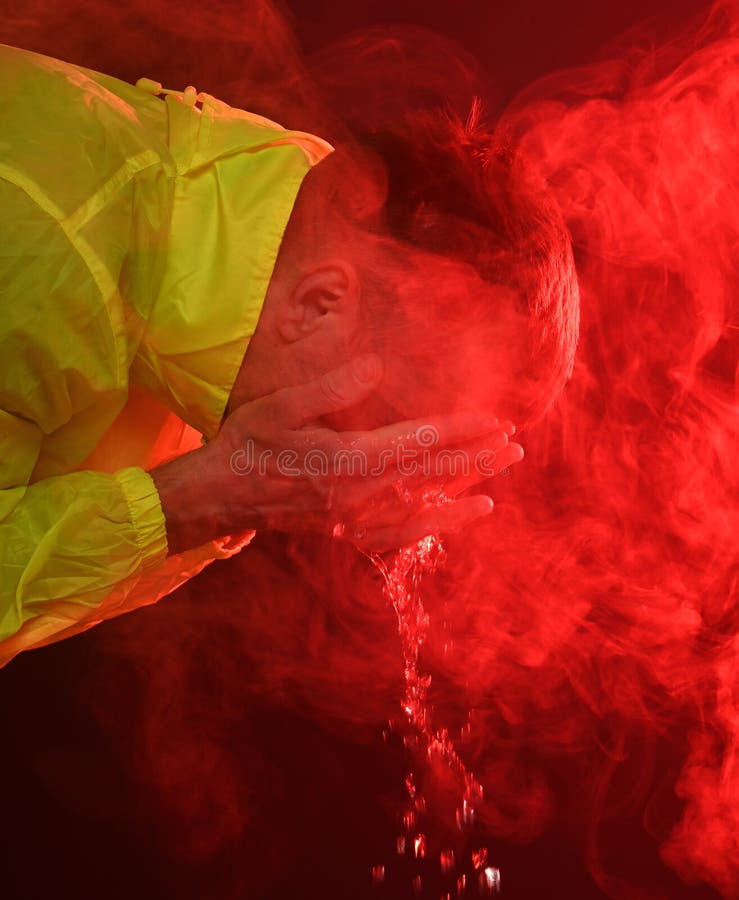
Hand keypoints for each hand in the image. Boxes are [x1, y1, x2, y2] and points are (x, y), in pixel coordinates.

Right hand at [152, 355, 522, 553]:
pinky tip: (456, 518)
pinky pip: (400, 534)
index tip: (497, 421)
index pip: (421, 441)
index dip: (462, 430)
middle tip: (516, 446)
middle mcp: (359, 494)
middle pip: (431, 474)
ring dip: (463, 492)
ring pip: (423, 506)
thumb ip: (331, 386)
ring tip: (499, 482)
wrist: (220, 496)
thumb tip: (376, 366)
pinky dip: (433, 526)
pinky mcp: (347, 533)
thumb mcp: (282, 405)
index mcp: (348, 458)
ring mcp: (355, 519)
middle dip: (476, 459)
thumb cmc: (249, 444)